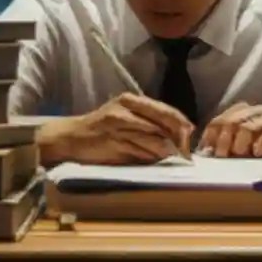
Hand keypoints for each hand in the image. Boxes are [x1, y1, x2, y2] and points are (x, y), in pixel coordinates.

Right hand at [38, 92, 192, 165]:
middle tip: (185, 153)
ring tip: (173, 159)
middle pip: (163, 124)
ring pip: (153, 139)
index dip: (181, 125)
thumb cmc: (102, 128)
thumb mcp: (125, 117)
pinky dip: (151, 158)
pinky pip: (140, 152)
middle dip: (178, 140)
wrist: (72, 137)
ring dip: (166, 152)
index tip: (189, 137)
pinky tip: (155, 161)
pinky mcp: (113, 143)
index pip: (166, 110)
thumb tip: (182, 132)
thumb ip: (150, 122)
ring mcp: (118, 126)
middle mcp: (125, 109)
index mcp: (131, 100)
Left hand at [199, 102, 261, 166]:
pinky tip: (258, 154)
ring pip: (247, 127)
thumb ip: (235, 144)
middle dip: (223, 142)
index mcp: (248, 113)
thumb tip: (210, 154)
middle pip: (231, 122)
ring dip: (239, 145)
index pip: (221, 119)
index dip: (210, 135)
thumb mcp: (253, 145)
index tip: (207, 152)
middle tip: (222, 158)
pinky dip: (260, 146)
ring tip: (241, 157)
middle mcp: (259, 112)